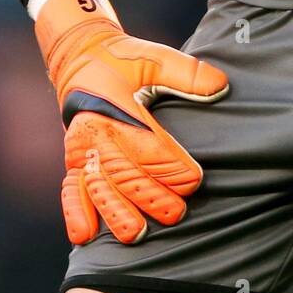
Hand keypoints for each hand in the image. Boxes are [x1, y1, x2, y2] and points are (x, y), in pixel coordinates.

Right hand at [36, 0, 228, 243]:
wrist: (80, 56)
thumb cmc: (124, 60)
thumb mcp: (155, 58)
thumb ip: (188, 73)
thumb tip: (222, 86)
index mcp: (116, 106)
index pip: (148, 144)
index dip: (171, 165)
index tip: (194, 180)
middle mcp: (95, 132)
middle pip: (124, 172)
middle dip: (150, 196)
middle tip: (175, 214)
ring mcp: (81, 149)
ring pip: (99, 187)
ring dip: (116, 211)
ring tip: (135, 234)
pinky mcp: (73, 161)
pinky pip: (70, 189)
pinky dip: (75, 212)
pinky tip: (85, 235)